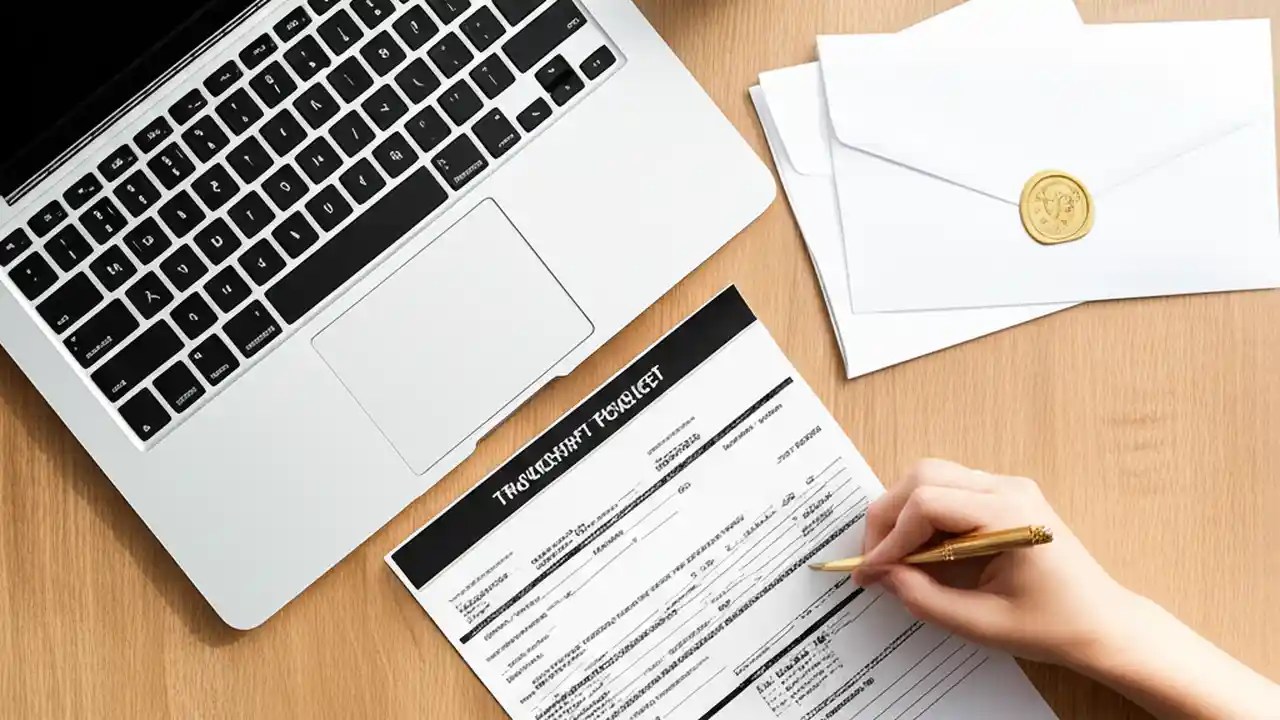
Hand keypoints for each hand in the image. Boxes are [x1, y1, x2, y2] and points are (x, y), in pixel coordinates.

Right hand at [855, 459, 1133, 665]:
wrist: (1104, 624)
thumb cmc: (1054, 626)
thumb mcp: (982, 624)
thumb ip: (925, 598)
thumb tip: (883, 575)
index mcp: (1010, 515)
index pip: (928, 504)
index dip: (891, 537)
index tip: (871, 571)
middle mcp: (1008, 488)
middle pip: (923, 476)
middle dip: (888, 516)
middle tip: (873, 559)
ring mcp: (1008, 487)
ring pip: (932, 475)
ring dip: (902, 511)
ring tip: (892, 555)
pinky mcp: (1004, 496)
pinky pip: (949, 488)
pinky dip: (922, 513)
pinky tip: (918, 549)